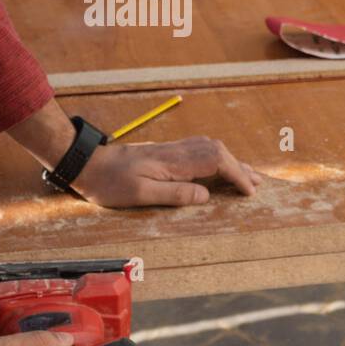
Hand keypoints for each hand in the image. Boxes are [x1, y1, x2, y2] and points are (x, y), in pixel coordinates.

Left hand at [72, 136, 263, 207]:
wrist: (87, 163)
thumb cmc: (110, 183)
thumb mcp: (140, 194)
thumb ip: (175, 194)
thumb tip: (206, 196)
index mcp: (173, 161)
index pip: (216, 161)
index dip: (236, 175)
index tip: (249, 191)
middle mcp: (175, 151)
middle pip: (217, 151)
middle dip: (239, 167)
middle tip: (257, 184)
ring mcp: (170, 150)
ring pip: (209, 148)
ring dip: (230, 161)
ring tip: (245, 176)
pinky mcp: (164, 152)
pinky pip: (198, 150)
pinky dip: (216, 158)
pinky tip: (217, 166)